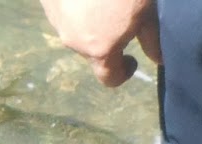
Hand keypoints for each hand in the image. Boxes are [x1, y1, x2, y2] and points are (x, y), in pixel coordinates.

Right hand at [38, 0, 161, 87]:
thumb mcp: (146, 12)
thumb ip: (151, 39)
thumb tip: (158, 59)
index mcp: (99, 49)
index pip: (109, 78)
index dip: (123, 72)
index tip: (131, 59)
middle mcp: (72, 39)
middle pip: (91, 51)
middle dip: (106, 40)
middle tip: (120, 18)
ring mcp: (53, 17)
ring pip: (74, 28)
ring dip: (87, 21)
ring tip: (101, 1)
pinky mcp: (43, 0)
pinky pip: (61, 8)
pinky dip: (74, 5)